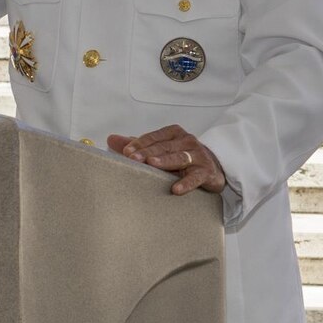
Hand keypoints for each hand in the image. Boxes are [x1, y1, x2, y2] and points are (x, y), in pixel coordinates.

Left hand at [108, 126, 225, 196]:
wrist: (212, 167)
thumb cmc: (181, 157)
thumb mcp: (160, 149)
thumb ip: (137, 145)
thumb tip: (110, 139)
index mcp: (173, 133)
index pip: (154, 137)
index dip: (139, 143)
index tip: (126, 152)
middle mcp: (186, 140)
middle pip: (164, 146)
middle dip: (147, 152)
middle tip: (132, 158)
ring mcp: (198, 155)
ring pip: (179, 157)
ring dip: (165, 161)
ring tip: (152, 165)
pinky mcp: (206, 171)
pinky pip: (195, 177)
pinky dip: (186, 182)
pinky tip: (175, 189)